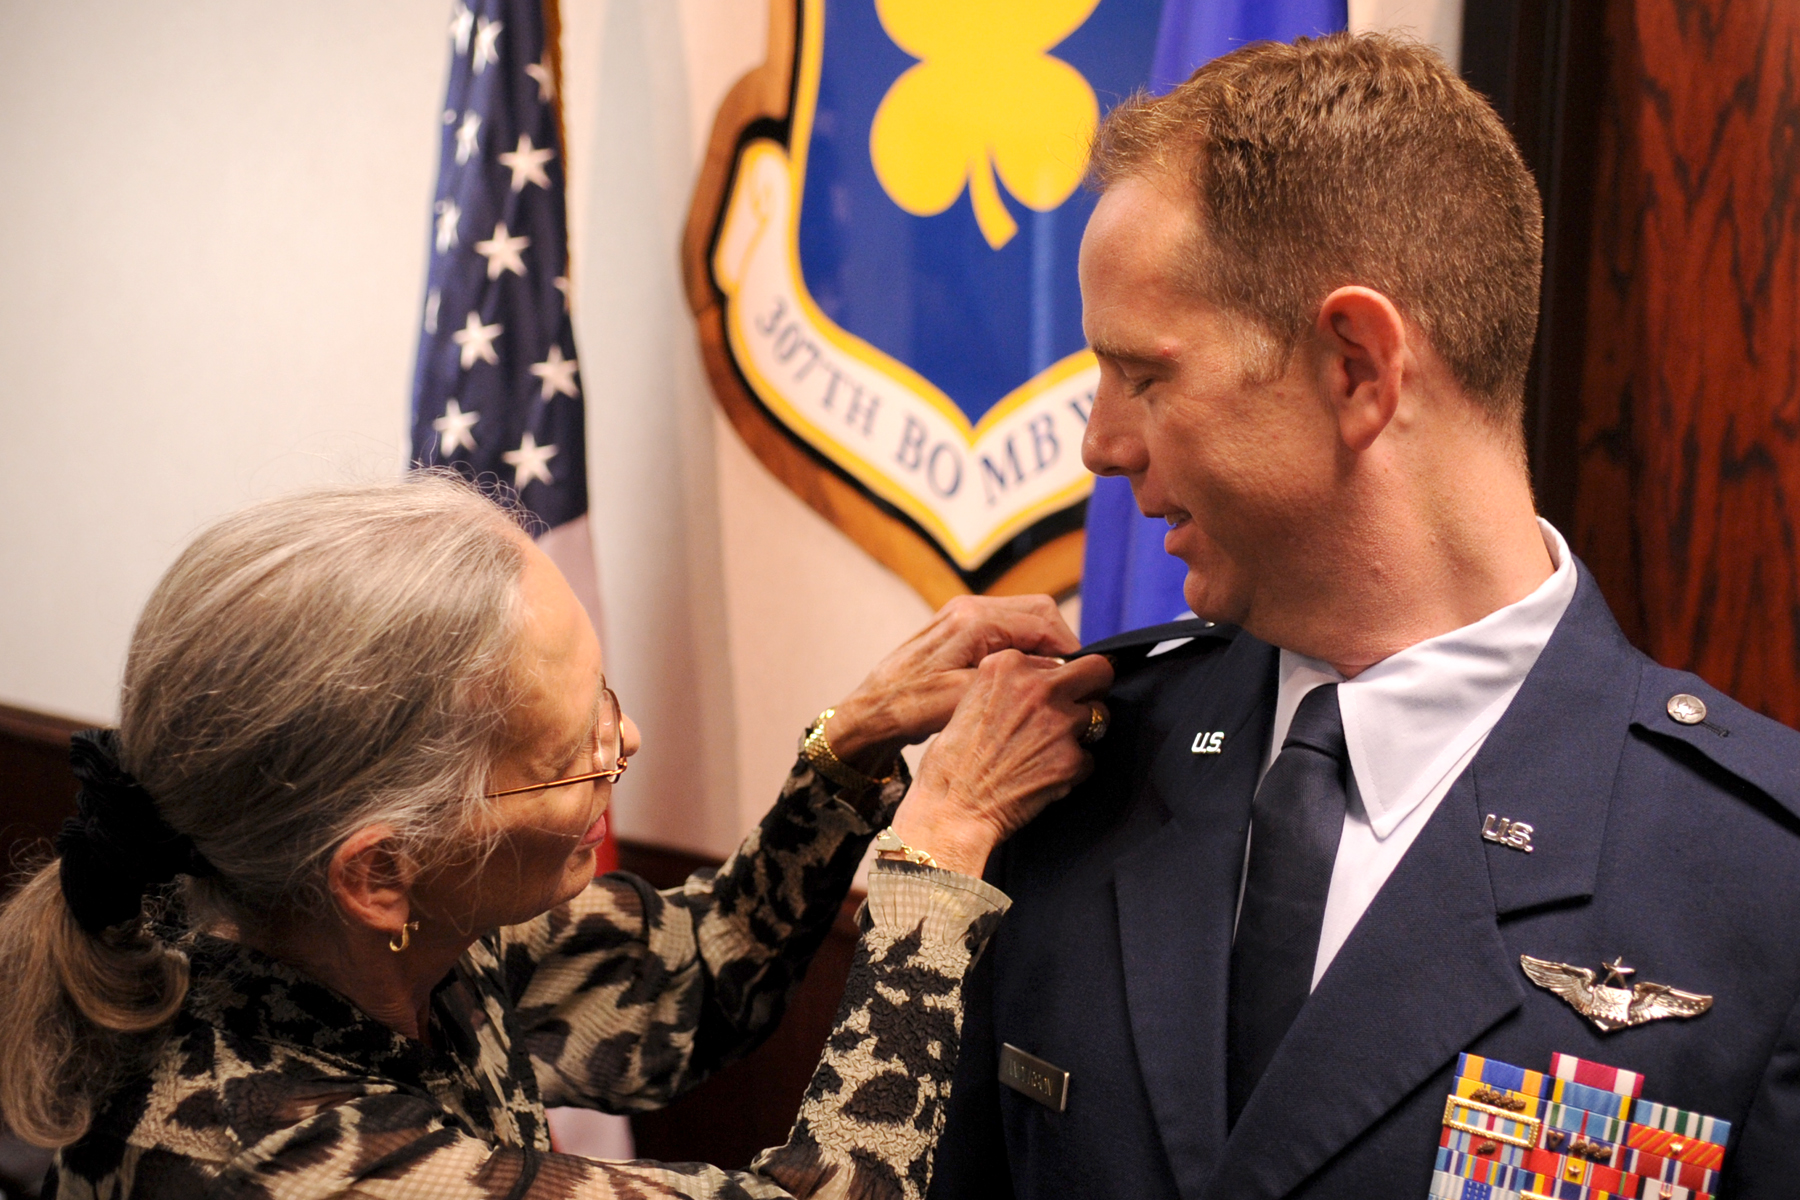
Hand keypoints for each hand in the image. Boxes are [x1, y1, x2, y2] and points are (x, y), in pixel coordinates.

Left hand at [826, 595, 1079, 772]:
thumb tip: (1055, 675)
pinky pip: (1008, 625)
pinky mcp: (960, 625)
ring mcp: (964, 613)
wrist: (870, 711)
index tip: (1086, 678)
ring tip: (1051, 680)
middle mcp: (970, 608)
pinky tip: (1025, 676)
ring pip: (1025, 616)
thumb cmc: (909, 708)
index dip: (1071, 649)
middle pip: (1039, 611)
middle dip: (1062, 642)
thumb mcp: (964, 700)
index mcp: (973, 621)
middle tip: (1073, 678)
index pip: (1043, 622)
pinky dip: (1025, 645)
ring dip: (1044, 643)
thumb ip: (1011, 682)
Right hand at [888, 649, 1114, 875]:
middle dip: (1094, 689)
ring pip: (1098, 717)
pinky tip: (1045, 778)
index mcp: (1008, 665)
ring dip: (1082, 734)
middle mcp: (1038, 687)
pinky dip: (1073, 769)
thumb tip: (1045, 683)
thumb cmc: (953, 761)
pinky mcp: (1071, 759)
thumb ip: (1009, 685)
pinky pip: (1089, 759)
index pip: (1060, 659)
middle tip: (1083, 708)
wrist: (952, 809)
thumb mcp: (970, 700)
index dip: (1059, 680)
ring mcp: (1058, 722)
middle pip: (1098, 672)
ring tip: (1050, 752)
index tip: (1053, 696)